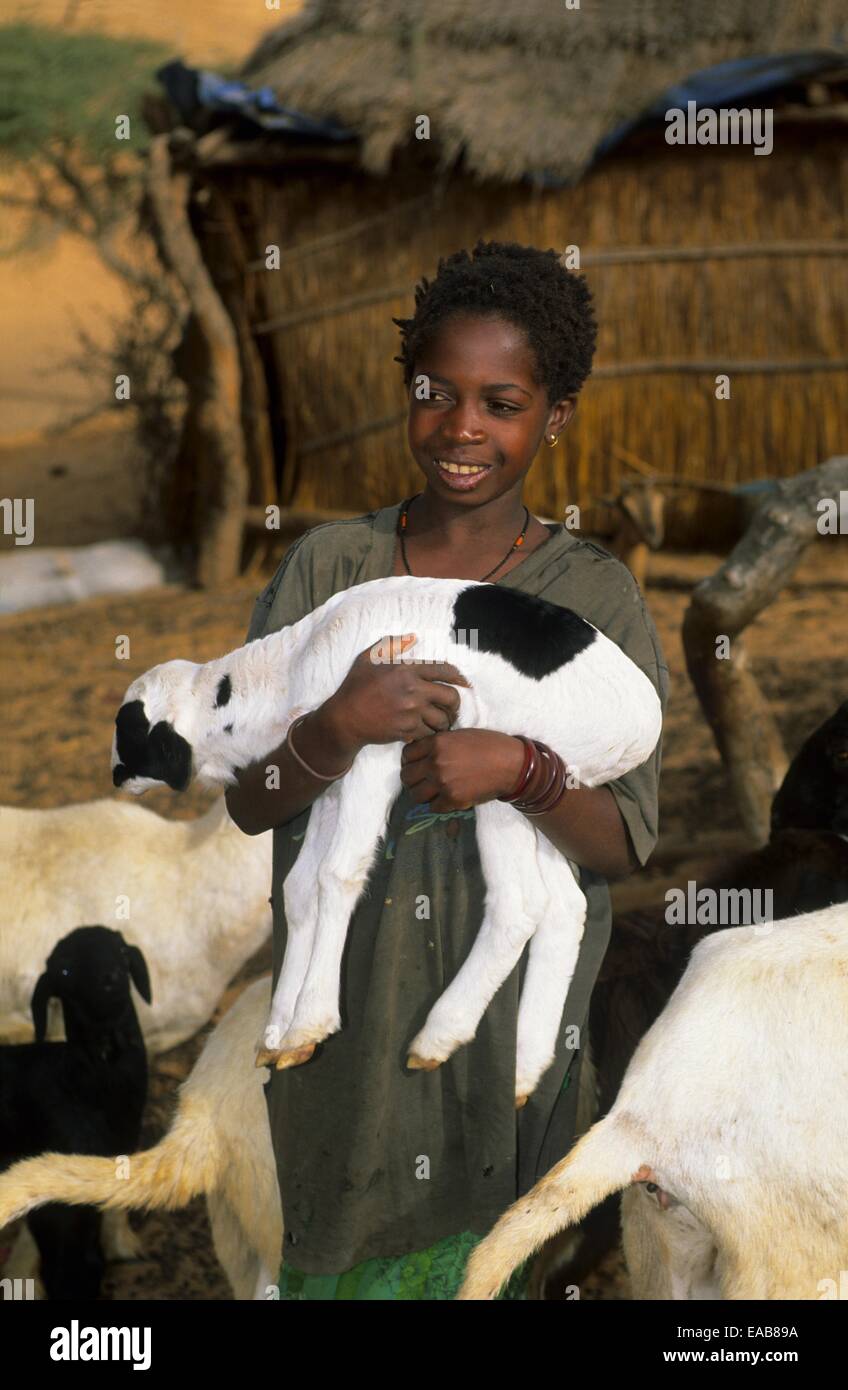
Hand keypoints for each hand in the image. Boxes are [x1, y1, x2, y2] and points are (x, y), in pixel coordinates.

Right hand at [320, 633, 471, 752]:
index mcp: (407, 670)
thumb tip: (413, 637)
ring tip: (442, 722)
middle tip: (451, 708)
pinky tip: (427, 732)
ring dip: (445, 721)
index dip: (459, 677)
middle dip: (455, 703)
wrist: (344, 718)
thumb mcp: (368, 658)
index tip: (465, 683)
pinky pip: (430, 733)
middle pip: (451, 697)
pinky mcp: (407, 730)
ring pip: (443, 718)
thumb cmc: (355, 687)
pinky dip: (431, 734)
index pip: (445, 670)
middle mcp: (413, 690)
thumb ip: (391, 644)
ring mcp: (411, 712)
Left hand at [400, 730, 525, 811]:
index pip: (406, 755)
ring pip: (416, 795)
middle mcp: (435, 763)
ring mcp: (443, 783)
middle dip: (413, 779)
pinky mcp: (453, 799)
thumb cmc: (489, 745)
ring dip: (423, 794)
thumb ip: (438, 743)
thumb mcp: (459, 735)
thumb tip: (421, 752)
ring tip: (432, 792)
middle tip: (423, 780)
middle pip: (407, 777)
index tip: (417, 764)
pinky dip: (438, 805)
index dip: (410, 760)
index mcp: (436, 743)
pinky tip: (446, 798)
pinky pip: (433, 807)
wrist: (511, 764)